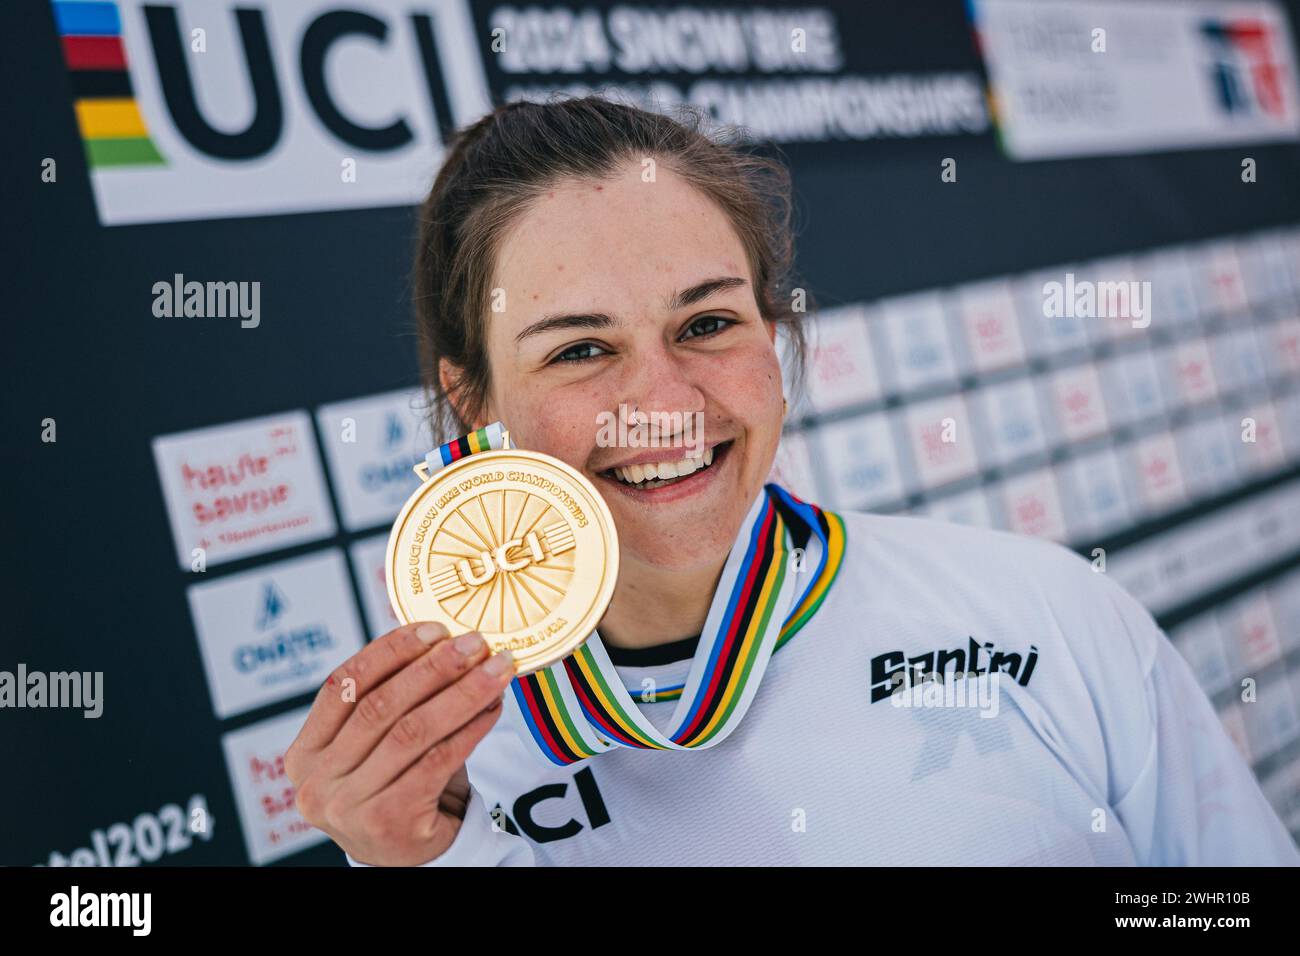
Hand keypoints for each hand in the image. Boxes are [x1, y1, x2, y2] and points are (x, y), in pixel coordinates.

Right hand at [285, 622, 515, 865]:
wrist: (407, 858)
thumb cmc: (393, 786)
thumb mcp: (375, 745)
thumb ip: (391, 696)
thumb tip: (441, 636)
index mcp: (304, 752)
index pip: (343, 684)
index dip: (389, 651)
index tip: (433, 628)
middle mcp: (318, 781)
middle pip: (381, 705)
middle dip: (434, 667)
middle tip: (474, 643)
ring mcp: (349, 806)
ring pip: (413, 731)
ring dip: (462, 693)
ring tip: (494, 670)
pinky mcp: (390, 821)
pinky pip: (438, 761)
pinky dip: (470, 729)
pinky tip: (492, 708)